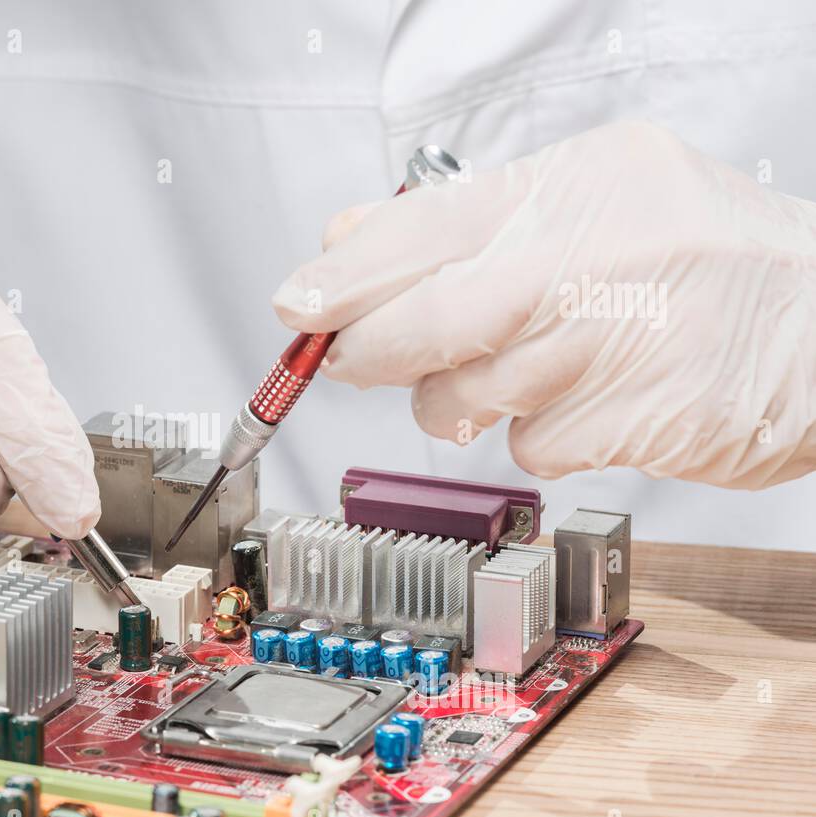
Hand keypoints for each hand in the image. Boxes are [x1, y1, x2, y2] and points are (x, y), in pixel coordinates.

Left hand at [273, 121, 815, 489]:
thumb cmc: (708, 266)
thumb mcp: (599, 205)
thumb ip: (476, 225)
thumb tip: (349, 241)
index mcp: (582, 185)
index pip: (429, 224)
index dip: (347, 272)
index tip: (297, 302)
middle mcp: (598, 256)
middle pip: (430, 317)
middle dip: (371, 350)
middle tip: (351, 360)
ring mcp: (618, 341)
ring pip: (470, 392)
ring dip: (463, 398)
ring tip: (519, 373)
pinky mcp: (634, 420)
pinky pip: (532, 442)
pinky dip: (536, 432)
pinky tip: (587, 402)